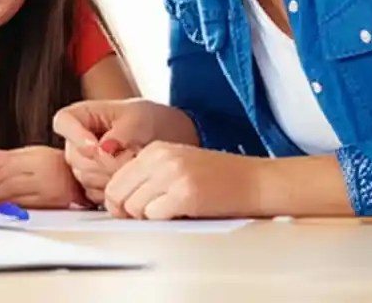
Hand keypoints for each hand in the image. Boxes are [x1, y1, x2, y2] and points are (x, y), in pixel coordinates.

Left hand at [0, 146, 84, 208]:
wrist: (80, 180)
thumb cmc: (52, 164)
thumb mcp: (28, 153)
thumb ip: (2, 160)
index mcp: (37, 157)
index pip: (2, 165)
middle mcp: (44, 176)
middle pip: (5, 184)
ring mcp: (48, 194)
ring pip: (11, 200)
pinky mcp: (49, 208)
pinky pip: (21, 210)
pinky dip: (6, 210)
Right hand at [52, 99, 198, 203]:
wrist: (160, 138)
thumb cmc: (146, 121)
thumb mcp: (139, 119)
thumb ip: (121, 132)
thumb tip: (103, 149)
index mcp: (81, 115)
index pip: (64, 122)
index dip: (76, 135)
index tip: (96, 146)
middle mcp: (76, 142)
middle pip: (77, 157)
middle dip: (107, 160)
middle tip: (134, 153)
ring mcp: (81, 165)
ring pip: (86, 178)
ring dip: (114, 174)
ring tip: (135, 162)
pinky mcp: (90, 186)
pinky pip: (95, 194)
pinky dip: (115, 189)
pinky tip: (130, 177)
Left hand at [104, 142, 267, 219]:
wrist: (256, 181)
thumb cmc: (221, 178)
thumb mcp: (178, 165)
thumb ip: (149, 176)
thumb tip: (120, 202)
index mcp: (155, 149)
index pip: (115, 180)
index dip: (118, 203)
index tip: (129, 213)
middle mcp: (160, 158)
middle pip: (118, 195)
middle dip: (127, 213)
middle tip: (147, 219)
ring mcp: (172, 175)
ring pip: (134, 208)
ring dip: (148, 219)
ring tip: (170, 215)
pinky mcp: (185, 194)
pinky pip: (154, 217)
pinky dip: (163, 223)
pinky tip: (181, 216)